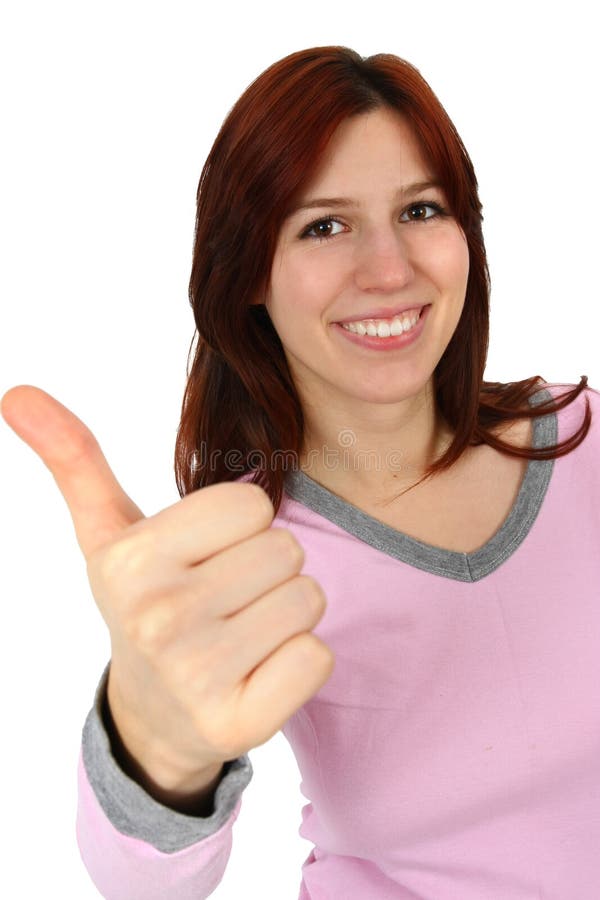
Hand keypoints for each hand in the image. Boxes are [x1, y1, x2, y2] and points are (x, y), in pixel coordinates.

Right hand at [1, 385, 334, 792]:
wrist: (153, 715)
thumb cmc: (143, 604)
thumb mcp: (107, 533)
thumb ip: (75, 460)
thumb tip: (17, 393)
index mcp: (130, 561)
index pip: (253, 506)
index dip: (239, 528)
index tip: (206, 558)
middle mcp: (159, 618)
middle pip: (287, 550)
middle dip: (265, 570)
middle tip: (224, 602)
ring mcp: (198, 676)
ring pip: (308, 599)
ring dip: (286, 615)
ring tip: (240, 634)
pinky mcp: (239, 723)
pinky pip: (319, 657)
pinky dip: (299, 663)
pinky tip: (256, 674)